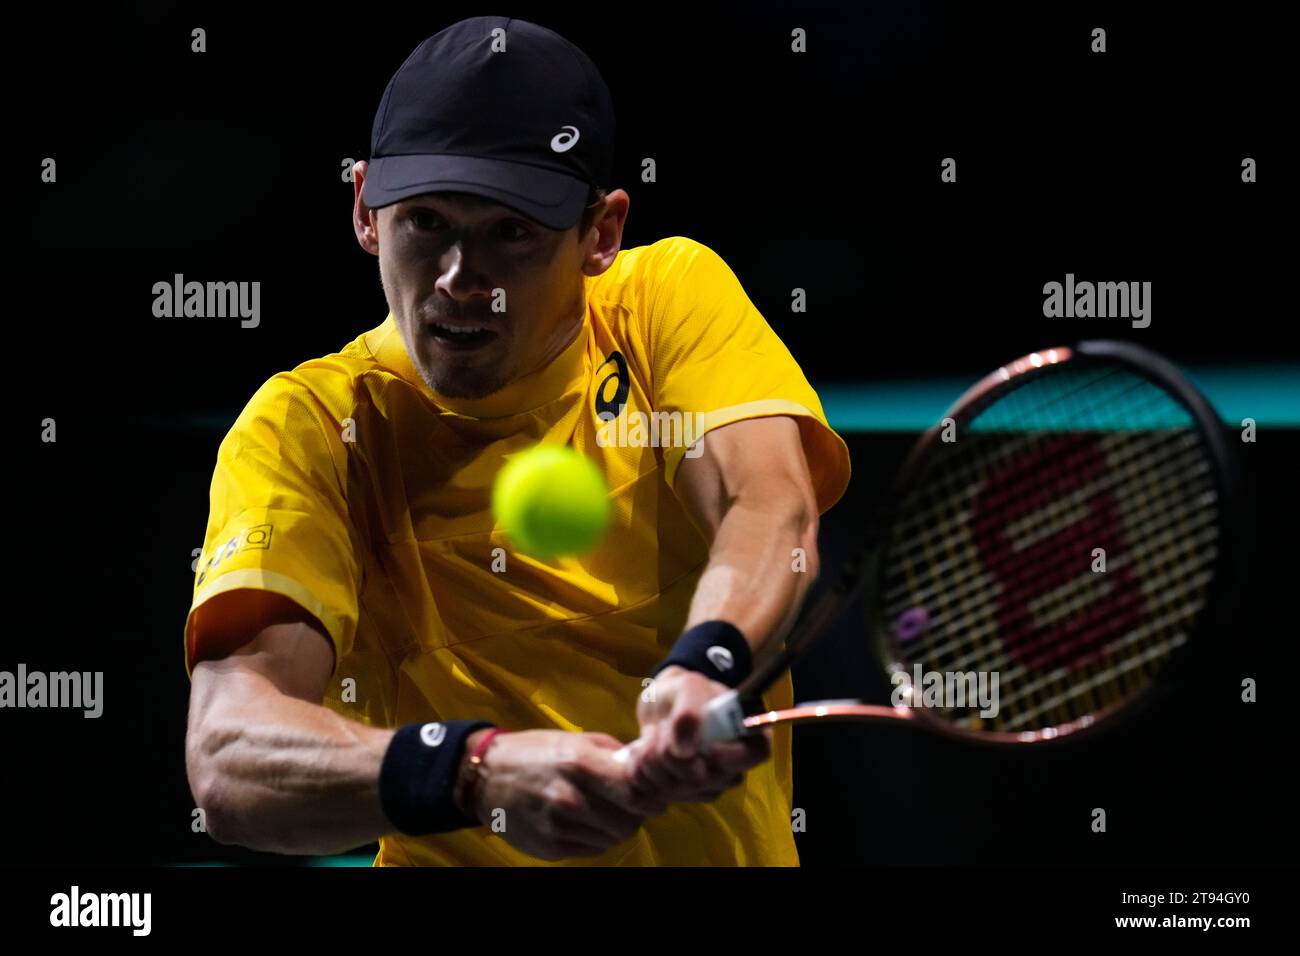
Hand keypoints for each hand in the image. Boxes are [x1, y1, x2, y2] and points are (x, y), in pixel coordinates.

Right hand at [463, 729, 667, 860]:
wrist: (486, 776)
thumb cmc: (537, 751)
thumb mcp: (576, 740)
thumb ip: (614, 754)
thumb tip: (647, 768)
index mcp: (580, 764)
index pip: (636, 793)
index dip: (653, 797)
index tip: (655, 796)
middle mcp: (570, 799)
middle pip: (629, 823)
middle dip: (636, 815)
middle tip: (629, 805)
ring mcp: (558, 827)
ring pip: (612, 840)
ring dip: (616, 828)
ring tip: (603, 811)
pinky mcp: (550, 848)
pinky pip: (592, 850)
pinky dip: (596, 838)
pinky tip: (584, 822)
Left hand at [627, 665, 771, 802]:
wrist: (660, 707)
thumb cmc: (682, 692)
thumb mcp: (687, 686)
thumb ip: (690, 710)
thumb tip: (685, 751)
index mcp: (747, 733)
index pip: (757, 753)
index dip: (731, 755)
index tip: (706, 745)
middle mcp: (734, 765)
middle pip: (707, 779)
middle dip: (672, 753)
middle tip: (660, 728)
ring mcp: (710, 784)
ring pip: (678, 789)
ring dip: (652, 761)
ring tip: (650, 736)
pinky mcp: (684, 795)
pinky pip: (658, 795)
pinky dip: (642, 773)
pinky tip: (642, 753)